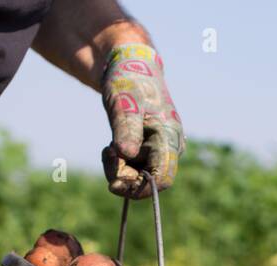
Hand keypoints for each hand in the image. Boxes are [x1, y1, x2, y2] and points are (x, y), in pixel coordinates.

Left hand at [100, 42, 184, 197]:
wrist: (129, 66)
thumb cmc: (129, 81)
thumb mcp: (124, 103)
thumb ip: (126, 129)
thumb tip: (127, 155)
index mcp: (170, 138)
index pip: (162, 178)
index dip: (140, 187)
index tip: (113, 184)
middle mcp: (168, 148)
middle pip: (147, 181)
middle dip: (123, 174)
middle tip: (106, 151)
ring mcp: (158, 150)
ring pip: (137, 177)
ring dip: (118, 168)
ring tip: (108, 146)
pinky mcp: (148, 150)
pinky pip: (133, 168)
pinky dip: (118, 163)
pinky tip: (111, 147)